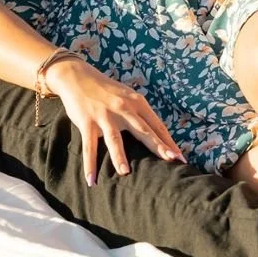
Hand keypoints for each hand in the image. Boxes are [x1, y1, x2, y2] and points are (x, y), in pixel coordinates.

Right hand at [45, 58, 183, 184]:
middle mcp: (122, 108)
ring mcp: (104, 116)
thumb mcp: (127, 97)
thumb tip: (158, 135)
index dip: (169, 142)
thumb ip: (140, 114)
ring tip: (125, 173)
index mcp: (136, 102)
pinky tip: (91, 179)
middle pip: (143, 130)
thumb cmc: (106, 91)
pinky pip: (89, 146)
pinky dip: (90, 164)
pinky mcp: (86, 122)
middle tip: (171, 160)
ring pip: (114, 139)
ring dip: (119, 156)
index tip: (181, 158)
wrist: (77, 76)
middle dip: (158, 145)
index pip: (156, 125)